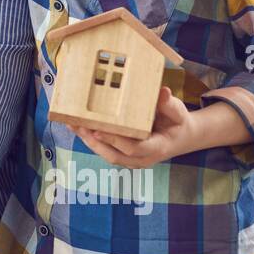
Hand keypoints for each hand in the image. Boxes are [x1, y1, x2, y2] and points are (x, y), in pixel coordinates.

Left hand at [72, 86, 196, 168]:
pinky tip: (77, 127)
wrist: (181, 137)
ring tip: (72, 124)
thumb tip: (163, 92)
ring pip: (107, 154)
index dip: (115, 140)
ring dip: (88, 141)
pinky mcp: (125, 156)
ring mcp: (133, 160)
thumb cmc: (178, 122)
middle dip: (94, 141)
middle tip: (78, 124)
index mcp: (157, 148)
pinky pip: (105, 150)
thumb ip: (170, 104)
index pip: (133, 147)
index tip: (99, 130)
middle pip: (114, 155)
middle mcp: (143, 158)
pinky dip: (91, 140)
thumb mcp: (178, 112)